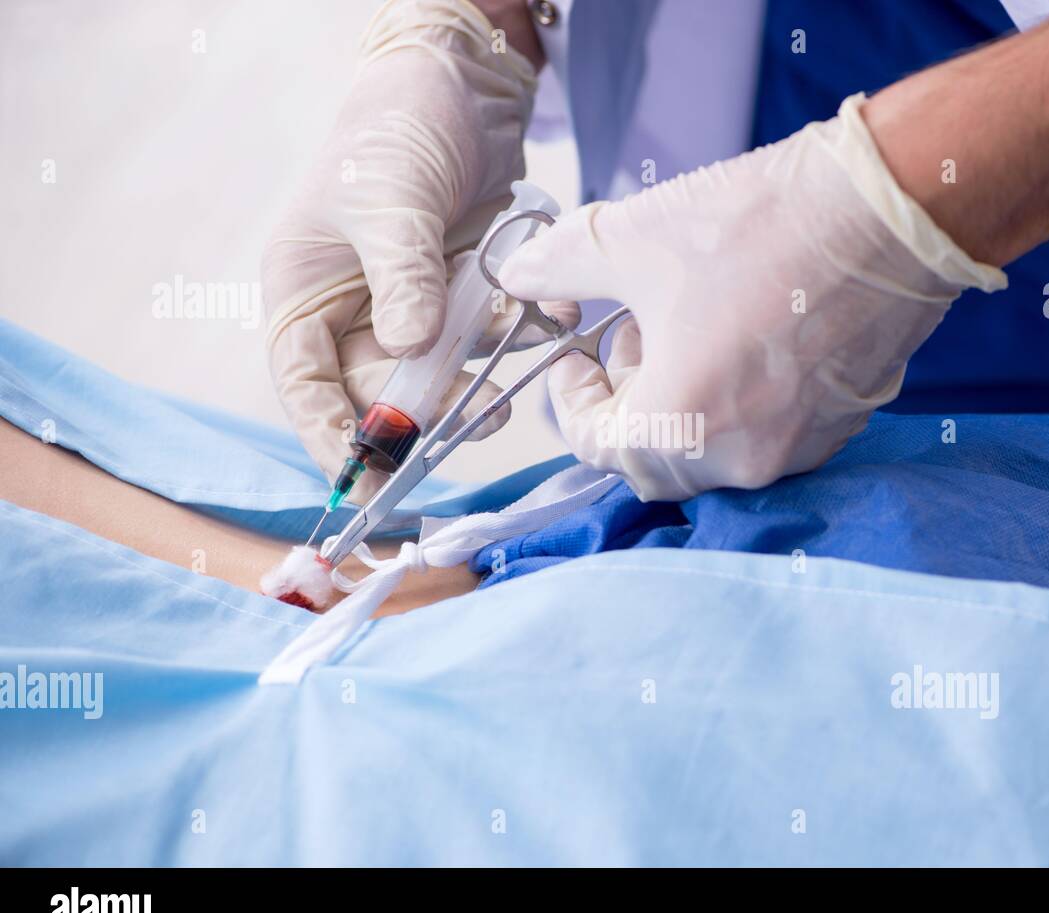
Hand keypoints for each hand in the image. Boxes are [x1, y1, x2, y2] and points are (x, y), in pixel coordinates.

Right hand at [261, 0, 544, 495]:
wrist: (460, 83)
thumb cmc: (396, 129)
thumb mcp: (388, 200)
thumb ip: (401, 277)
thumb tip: (409, 350)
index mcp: (305, 295)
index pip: (307, 388)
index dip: (334, 444)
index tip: (367, 490)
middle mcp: (353, 313)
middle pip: (379, 396)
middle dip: (423, 417)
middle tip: (467, 425)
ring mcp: (409, 308)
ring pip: (437, 379)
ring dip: (473, 389)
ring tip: (505, 395)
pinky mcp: (460, 298)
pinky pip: (483, 342)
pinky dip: (511, 342)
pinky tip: (541, 324)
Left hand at [499, 93, 1006, 499]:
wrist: (892, 209)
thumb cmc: (762, 226)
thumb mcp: (634, 238)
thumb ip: (560, 267)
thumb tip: (519, 275)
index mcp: (682, 425)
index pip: (596, 447)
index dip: (573, 399)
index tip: (574, 357)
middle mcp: (742, 457)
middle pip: (652, 458)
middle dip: (628, 403)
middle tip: (630, 337)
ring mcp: (800, 447)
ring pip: (711, 451)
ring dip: (682, 403)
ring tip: (689, 327)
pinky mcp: (843, 423)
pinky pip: (768, 434)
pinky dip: (738, 402)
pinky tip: (744, 337)